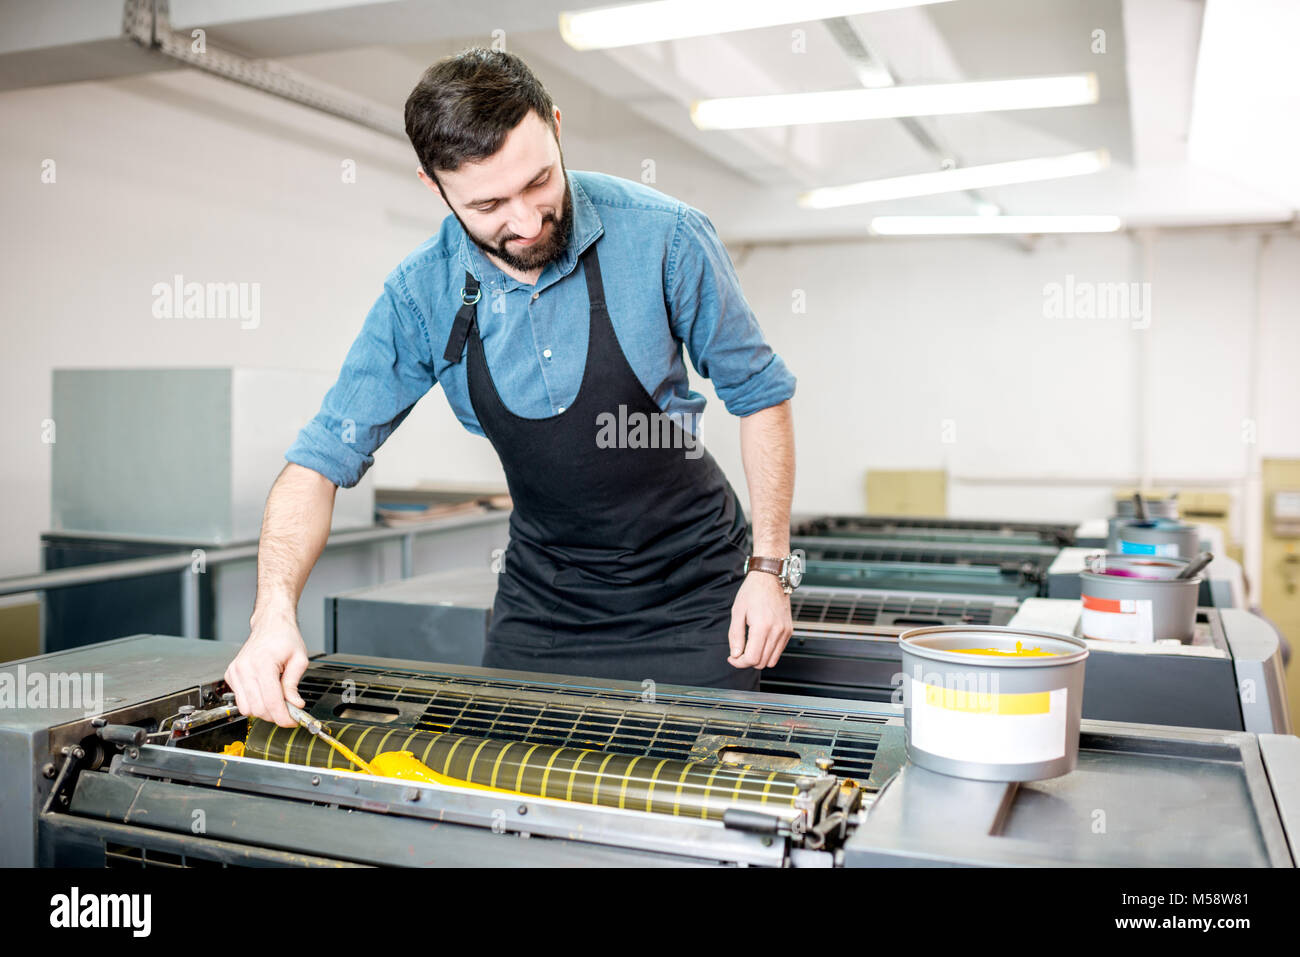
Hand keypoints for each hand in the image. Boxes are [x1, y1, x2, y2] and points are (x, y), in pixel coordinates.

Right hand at [224, 605, 309, 727]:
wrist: (270, 625)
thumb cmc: (284, 638)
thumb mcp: (299, 659)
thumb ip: (294, 685)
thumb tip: (294, 705)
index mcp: (262, 663)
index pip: (271, 701)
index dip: (283, 716)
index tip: (292, 721)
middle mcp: (245, 668)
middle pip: (258, 708)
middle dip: (275, 715)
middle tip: (289, 711)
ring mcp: (235, 672)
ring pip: (247, 708)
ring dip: (263, 711)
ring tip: (277, 700)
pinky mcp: (231, 675)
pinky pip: (241, 700)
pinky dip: (254, 702)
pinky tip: (264, 692)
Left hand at [727, 570, 792, 669]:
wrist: (770, 577)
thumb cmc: (752, 591)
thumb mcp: (737, 612)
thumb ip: (735, 636)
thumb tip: (735, 655)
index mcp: (762, 626)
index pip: (752, 658)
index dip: (739, 662)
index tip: (732, 658)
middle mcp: (776, 631)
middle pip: (761, 662)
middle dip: (747, 661)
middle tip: (738, 652)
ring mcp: (785, 632)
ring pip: (771, 660)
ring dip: (758, 658)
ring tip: (748, 647)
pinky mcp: (788, 631)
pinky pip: (778, 651)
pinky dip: (768, 652)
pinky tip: (759, 642)